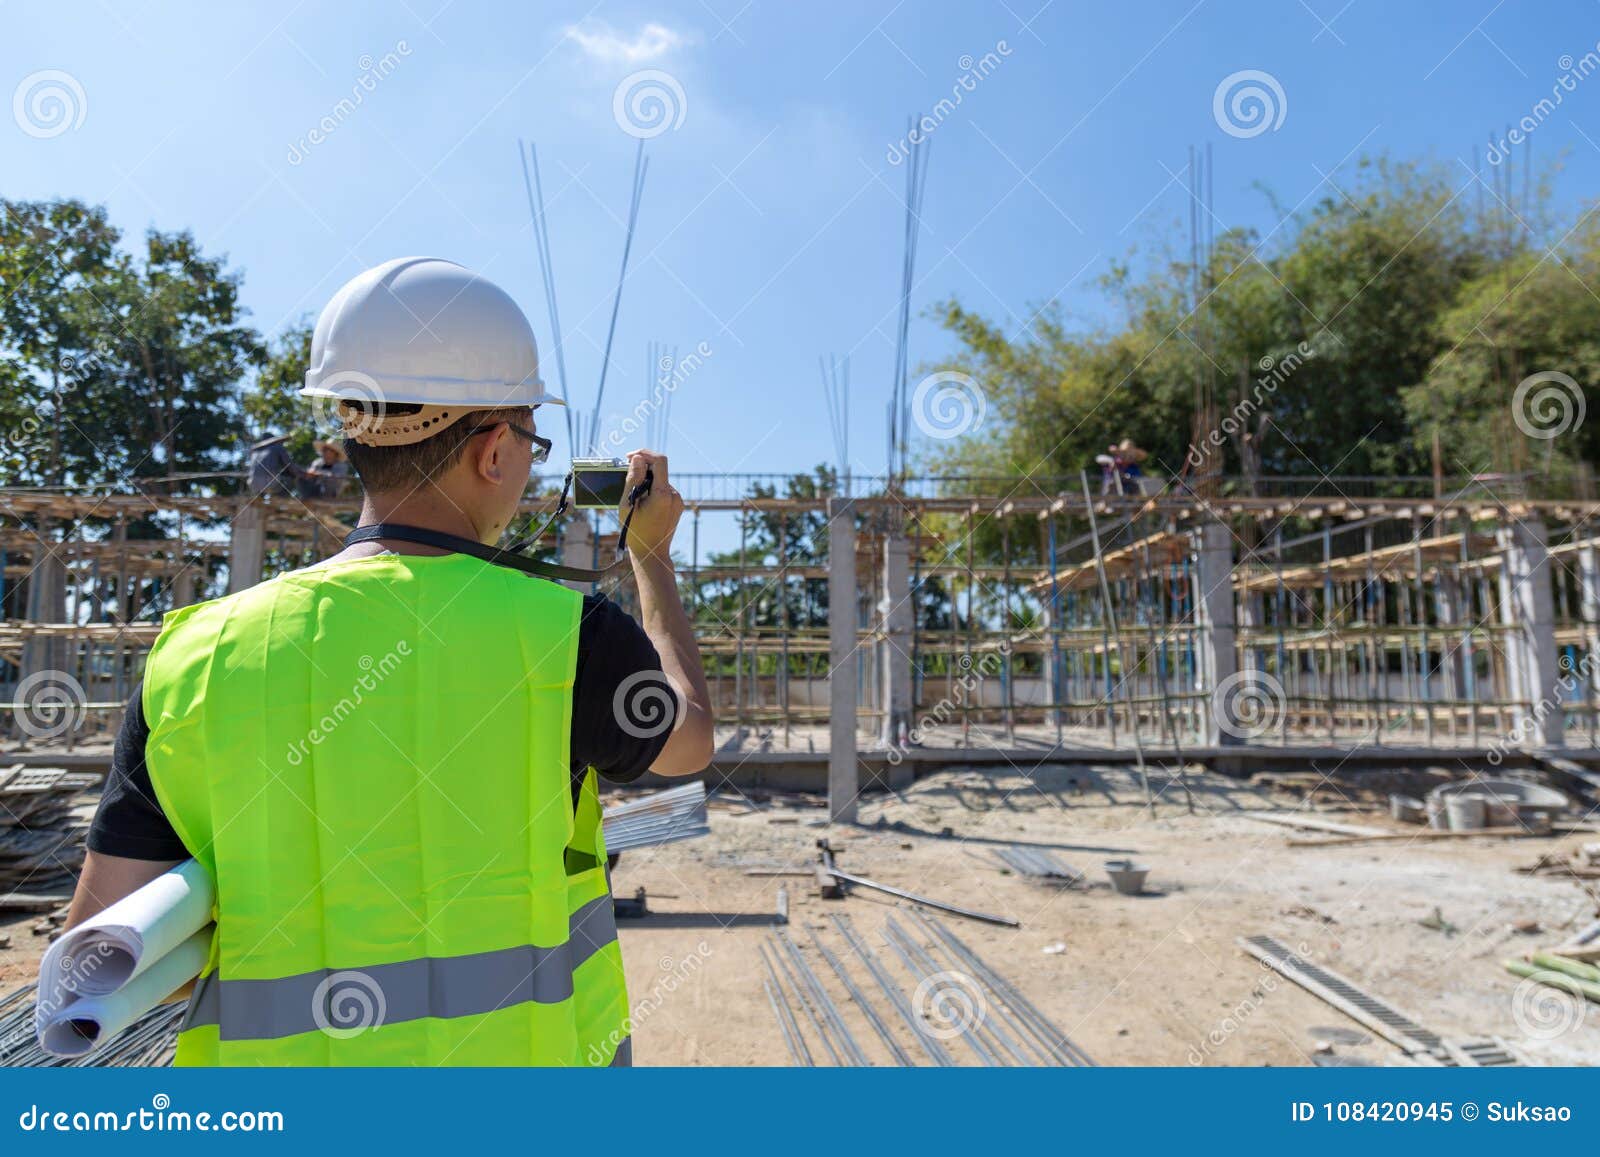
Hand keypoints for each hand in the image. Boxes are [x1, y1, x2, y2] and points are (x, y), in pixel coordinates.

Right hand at [621, 449, 682, 564]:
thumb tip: (638, 458)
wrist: (651, 554)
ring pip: (660, 481)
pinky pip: (664, 491)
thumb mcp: (627, 503)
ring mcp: (678, 501)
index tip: (629, 457)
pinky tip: (643, 505)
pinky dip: (652, 491)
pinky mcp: (678, 506)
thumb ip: (632, 478)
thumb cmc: (635, 531)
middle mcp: (675, 495)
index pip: (659, 460)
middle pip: (658, 470)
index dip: (644, 453)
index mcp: (663, 494)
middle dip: (642, 470)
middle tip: (626, 480)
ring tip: (634, 499)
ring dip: (646, 482)